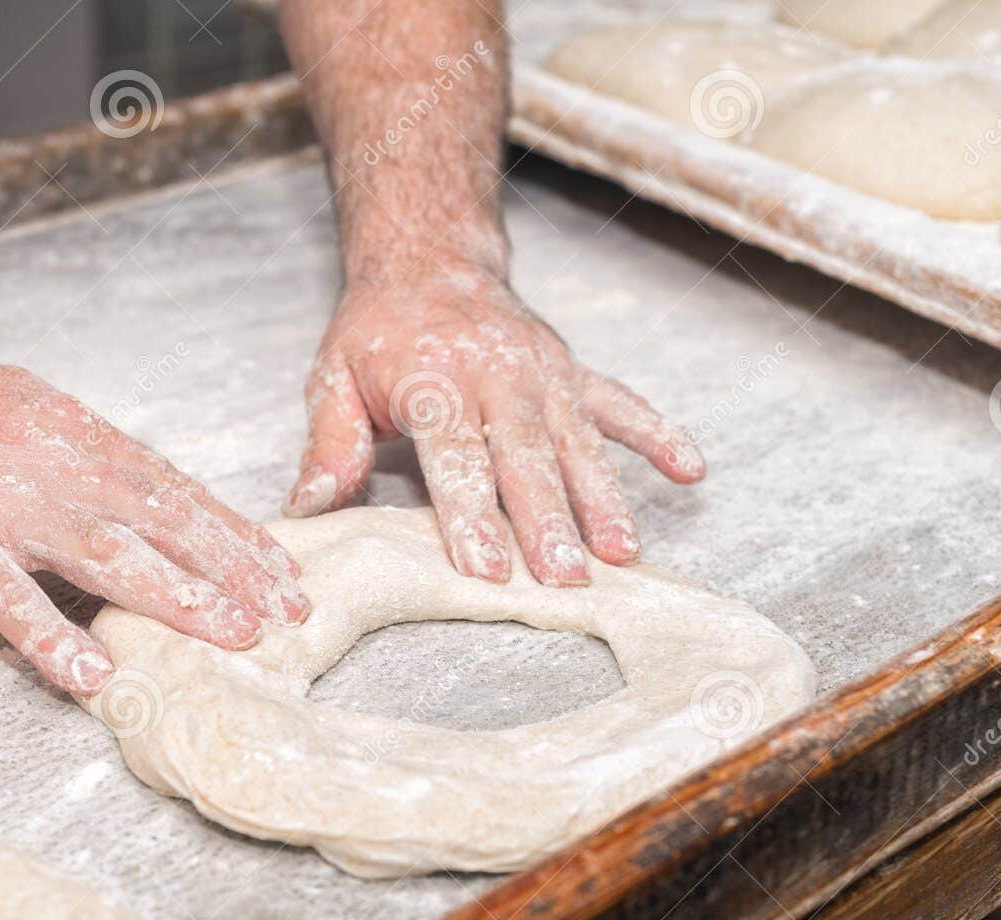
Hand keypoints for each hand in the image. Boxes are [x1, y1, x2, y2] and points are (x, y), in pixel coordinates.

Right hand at [0, 353, 307, 695]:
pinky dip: (55, 638)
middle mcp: (52, 464)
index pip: (171, 486)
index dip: (232, 530)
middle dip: (234, 568)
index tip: (282, 567)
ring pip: (109, 554)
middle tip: (289, 611)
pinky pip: (12, 601)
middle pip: (162, 519)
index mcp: (72, 431)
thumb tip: (136, 496)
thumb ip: (75, 454)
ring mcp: (3, 506)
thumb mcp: (13, 410)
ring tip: (235, 635)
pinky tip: (98, 674)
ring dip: (179, 597)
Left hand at [284, 263, 704, 584]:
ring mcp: (542, 371)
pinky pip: (621, 403)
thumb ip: (329, 444)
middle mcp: (496, 371)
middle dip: (546, 520)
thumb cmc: (377, 334)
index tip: (485, 567)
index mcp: (433, 377)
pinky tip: (690, 470)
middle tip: (564, 578)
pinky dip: (658, 434)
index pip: (454, 454)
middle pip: (525, 454)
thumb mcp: (332, 378)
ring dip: (602, 497)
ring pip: (577, 440)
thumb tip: (310, 507)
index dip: (470, 512)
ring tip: (621, 553)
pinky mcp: (573, 372)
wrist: (428, 259)